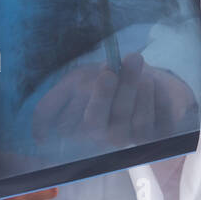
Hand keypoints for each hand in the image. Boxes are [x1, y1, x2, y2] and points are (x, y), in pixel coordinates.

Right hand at [32, 52, 196, 149]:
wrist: (137, 75)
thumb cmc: (103, 79)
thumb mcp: (72, 84)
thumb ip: (49, 106)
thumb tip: (38, 138)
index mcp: (85, 130)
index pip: (89, 125)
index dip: (100, 100)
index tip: (107, 73)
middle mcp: (109, 139)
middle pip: (113, 127)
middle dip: (124, 91)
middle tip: (131, 60)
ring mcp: (135, 139)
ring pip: (138, 125)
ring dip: (141, 93)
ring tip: (141, 68)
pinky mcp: (160, 136)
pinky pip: (162, 124)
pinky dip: (159, 100)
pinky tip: (155, 83)